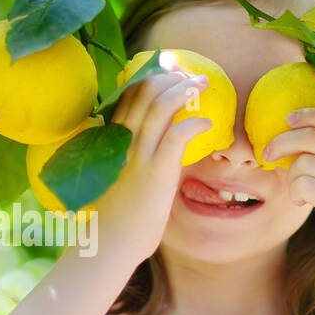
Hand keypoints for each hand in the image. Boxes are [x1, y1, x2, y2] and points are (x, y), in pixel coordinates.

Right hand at [96, 69, 211, 268]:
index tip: (170, 70)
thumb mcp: (117, 176)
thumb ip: (130, 156)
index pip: (129, 94)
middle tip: (193, 75)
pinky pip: (176, 137)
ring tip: (203, 86)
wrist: (108, 244)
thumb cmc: (114, 216)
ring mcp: (138, 156)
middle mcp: (123, 141)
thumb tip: (151, 146)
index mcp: (112, 139)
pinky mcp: (155, 174)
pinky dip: (193, 123)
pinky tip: (207, 122)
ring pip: (160, 107)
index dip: (152, 75)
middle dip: (173, 76)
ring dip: (185, 90)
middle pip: (145, 91)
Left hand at [261, 108, 314, 279]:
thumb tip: (291, 135)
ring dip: (291, 178)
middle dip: (281, 143)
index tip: (288, 119)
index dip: (309, 114)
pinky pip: (302, 185)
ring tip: (298, 192)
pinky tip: (301, 203)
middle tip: (268, 155)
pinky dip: (294, 193)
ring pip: (303, 162)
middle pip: (310, 136)